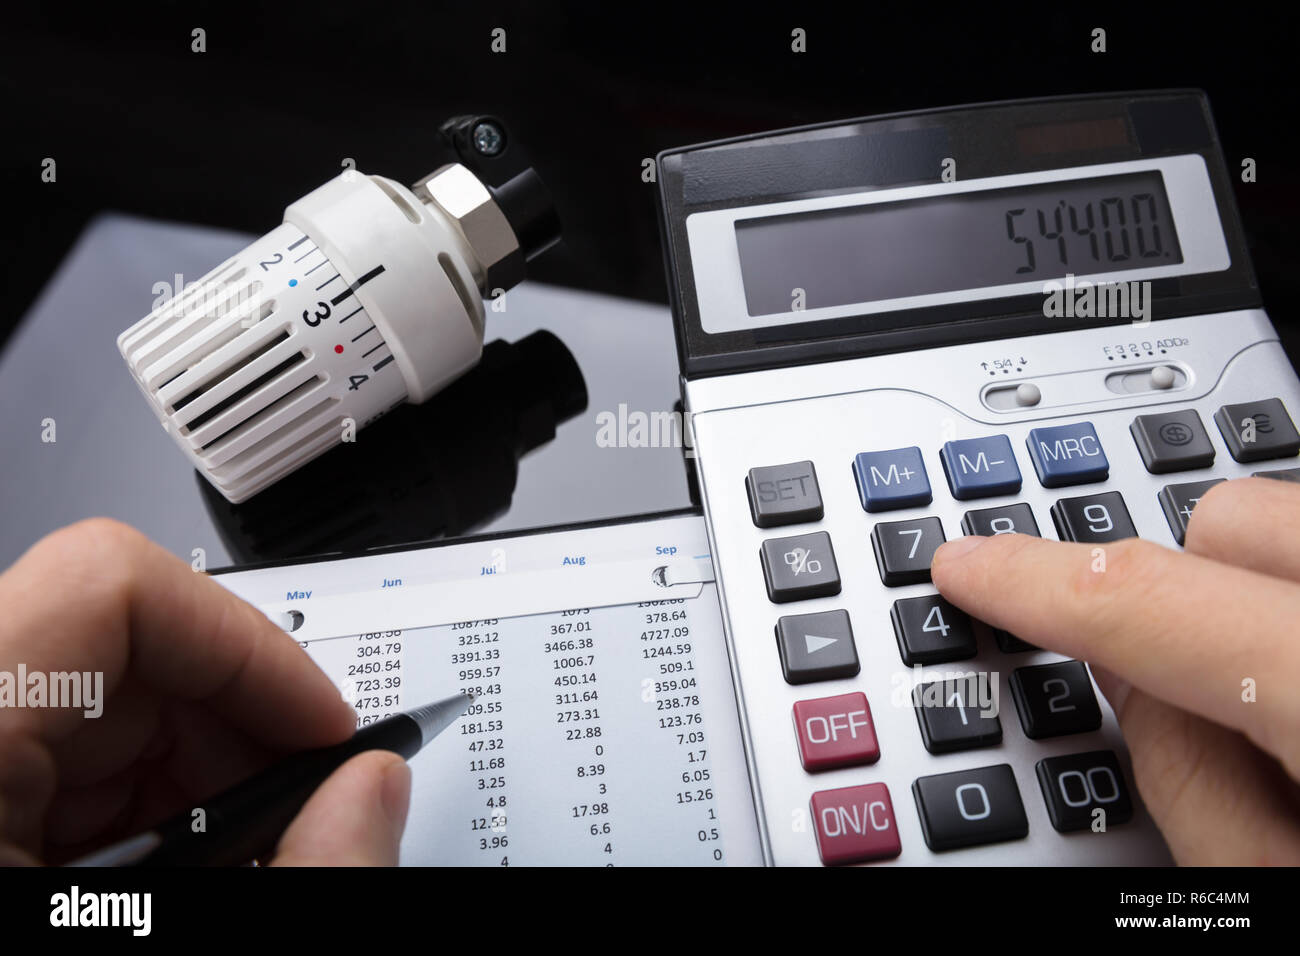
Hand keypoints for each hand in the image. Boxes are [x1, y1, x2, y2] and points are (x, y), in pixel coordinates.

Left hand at [0, 519, 410, 865]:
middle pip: (121, 643)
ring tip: (244, 850)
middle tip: (301, 802)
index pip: (107, 585)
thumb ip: (296, 872)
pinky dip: (145, 805)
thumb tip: (370, 792)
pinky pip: (61, 756)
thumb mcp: (158, 941)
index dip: (244, 643)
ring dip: (200, 771)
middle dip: (239, 721)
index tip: (320, 722)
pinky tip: (179, 866)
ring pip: (100, 698)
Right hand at [930, 476, 1299, 864]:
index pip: (1141, 597)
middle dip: (1172, 585)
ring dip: (1251, 588)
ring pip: (1289, 529)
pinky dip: (1294, 600)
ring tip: (1270, 700)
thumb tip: (1123, 679)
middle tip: (1169, 679)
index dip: (1028, 579)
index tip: (967, 569)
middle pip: (1231, 522)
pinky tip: (1299, 681)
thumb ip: (1186, 781)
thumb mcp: (1274, 883)